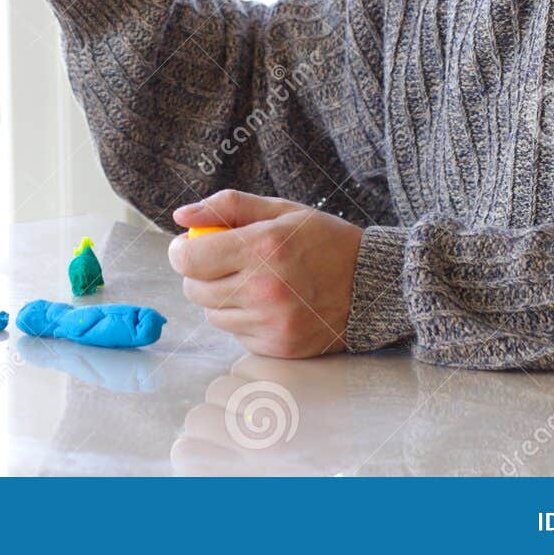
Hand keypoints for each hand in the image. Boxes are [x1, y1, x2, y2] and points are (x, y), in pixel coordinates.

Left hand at [168, 190, 362, 357]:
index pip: (189, 260)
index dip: (182, 251)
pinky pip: (236, 334)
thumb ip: (227, 207)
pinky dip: (243, 319)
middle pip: (195, 290)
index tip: (190, 246)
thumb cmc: (324, 241)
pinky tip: (268, 304)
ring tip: (252, 282)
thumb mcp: (280, 211)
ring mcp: (272, 323)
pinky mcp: (278, 347)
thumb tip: (180, 215)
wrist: (373, 285)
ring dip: (221, 298)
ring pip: (213, 314)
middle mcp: (264, 290)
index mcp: (263, 248)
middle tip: (225, 262)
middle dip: (201, 273)